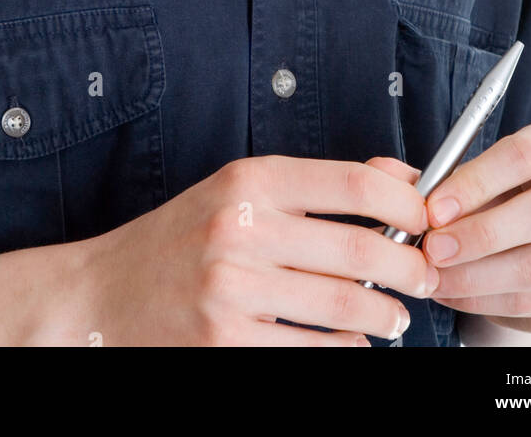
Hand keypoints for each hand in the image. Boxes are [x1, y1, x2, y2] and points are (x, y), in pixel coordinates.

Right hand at [75, 154, 439, 345]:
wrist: (102, 298)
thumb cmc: (179, 240)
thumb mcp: (239, 191)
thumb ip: (316, 185)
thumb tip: (400, 179)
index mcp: (249, 181)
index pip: (353, 182)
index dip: (407, 203)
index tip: (429, 219)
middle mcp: (240, 228)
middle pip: (360, 248)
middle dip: (410, 267)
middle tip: (425, 276)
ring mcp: (232, 289)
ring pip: (346, 306)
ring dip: (385, 316)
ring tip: (394, 317)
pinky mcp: (227, 343)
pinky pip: (314, 351)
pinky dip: (346, 350)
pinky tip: (351, 343)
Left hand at [420, 122, 530, 333]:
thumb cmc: (506, 199)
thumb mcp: (475, 179)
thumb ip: (433, 177)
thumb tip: (382, 174)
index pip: (523, 155)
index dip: (476, 183)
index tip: (433, 208)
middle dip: (478, 235)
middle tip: (432, 250)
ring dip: (476, 276)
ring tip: (435, 278)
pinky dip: (486, 300)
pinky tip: (455, 293)